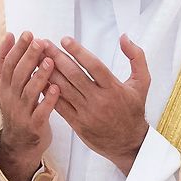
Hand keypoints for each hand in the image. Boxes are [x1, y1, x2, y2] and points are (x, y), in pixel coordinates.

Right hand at [0, 31, 58, 180]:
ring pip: (29, 92)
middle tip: (39, 41)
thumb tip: (8, 35)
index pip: (6, 64)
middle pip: (17, 75)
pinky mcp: (33, 126)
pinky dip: (49, 101)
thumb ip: (8, 64)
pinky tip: (57, 89)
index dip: (15, 48)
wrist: (19, 144)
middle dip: (28, 57)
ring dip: (40, 76)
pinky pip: (41, 112)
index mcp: (2, 87)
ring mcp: (20, 113)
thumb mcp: (8, 87)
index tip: (26, 33)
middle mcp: (8, 99)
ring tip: (50, 61)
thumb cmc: (18, 108)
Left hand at [46, 35, 149, 173]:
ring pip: (64, 89)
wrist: (128, 143)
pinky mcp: (77, 124)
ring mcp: (87, 113)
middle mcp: (99, 100)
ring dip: (49, 72)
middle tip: (43, 44)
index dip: (78, 51)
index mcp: (114, 88)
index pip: (94, 65)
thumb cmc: (133, 110)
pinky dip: (48, 92)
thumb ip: (136, 57)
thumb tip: (124, 37)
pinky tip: (39, 80)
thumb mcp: (142, 82)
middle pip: (74, 75)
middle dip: (56, 57)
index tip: (64, 39)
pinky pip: (60, 105)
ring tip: (37, 58)